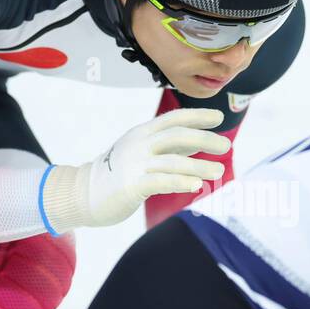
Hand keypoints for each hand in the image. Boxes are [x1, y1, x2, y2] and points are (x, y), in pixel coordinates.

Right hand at [41, 108, 230, 231]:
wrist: (83, 193)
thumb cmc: (118, 172)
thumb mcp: (143, 152)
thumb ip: (170, 146)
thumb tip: (201, 139)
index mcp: (143, 133)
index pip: (173, 118)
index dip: (197, 116)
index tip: (218, 118)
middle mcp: (139, 144)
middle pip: (176, 135)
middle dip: (203, 138)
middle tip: (226, 145)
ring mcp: (134, 164)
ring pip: (172, 161)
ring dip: (198, 165)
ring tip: (219, 171)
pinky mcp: (130, 185)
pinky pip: (160, 182)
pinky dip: (180, 182)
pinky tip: (196, 185)